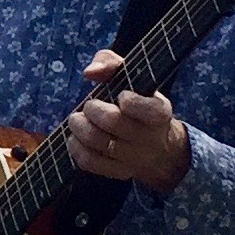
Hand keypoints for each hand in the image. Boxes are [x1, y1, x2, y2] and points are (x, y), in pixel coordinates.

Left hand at [66, 49, 190, 194]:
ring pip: (98, 142)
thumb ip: (110, 62)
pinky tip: (77, 137)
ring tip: (78, 119)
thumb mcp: (131, 76)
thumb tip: (90, 72)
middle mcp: (150, 138)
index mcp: (159, 112)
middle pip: (114, 122)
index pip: (148, 109)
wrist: (156, 147)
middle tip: (89, 106)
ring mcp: (134, 158)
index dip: (129, 100)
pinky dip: (76, 147)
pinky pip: (90, 161)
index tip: (122, 95)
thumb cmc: (137, 102)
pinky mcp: (118, 172)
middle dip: (93, 109)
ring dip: (79, 127)